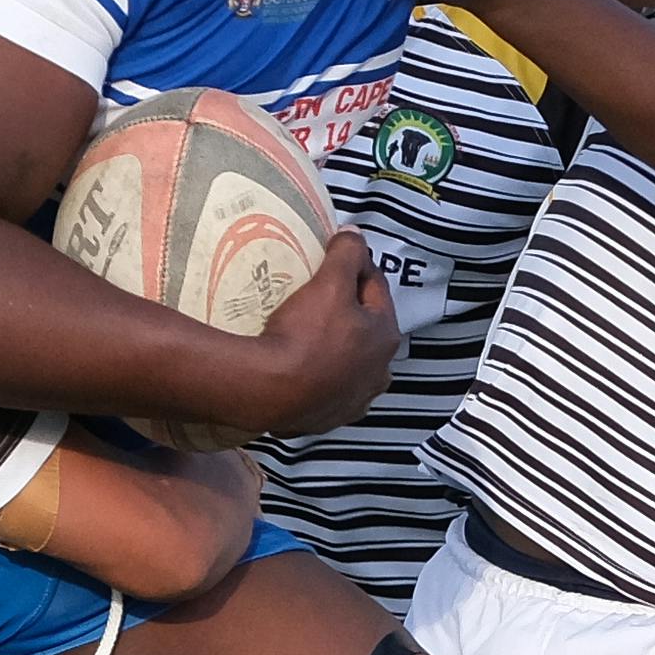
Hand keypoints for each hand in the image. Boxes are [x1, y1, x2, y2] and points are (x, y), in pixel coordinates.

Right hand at [246, 230, 398, 435]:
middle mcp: (378, 373)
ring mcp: (354, 401)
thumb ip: (347, 253)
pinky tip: (299, 368)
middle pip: (364, 329)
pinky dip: (317, 378)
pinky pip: (325, 390)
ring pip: (348, 363)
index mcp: (386, 337)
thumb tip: (354, 236)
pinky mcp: (328, 419)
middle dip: (347, 313)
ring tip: (307, 334)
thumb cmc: (304, 335)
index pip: (375, 288)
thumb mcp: (329, 282)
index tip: (335, 258)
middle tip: (317, 298)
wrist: (268, 390)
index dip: (355, 267)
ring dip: (335, 349)